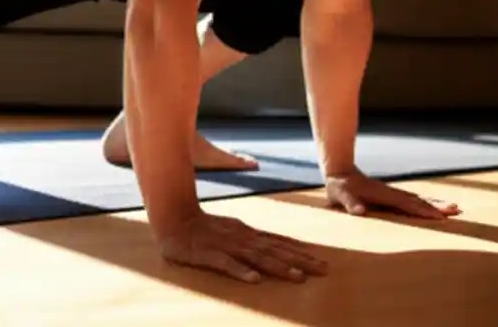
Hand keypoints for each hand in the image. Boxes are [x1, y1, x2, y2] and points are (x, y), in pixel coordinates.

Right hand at [158, 211, 329, 283]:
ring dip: (278, 267)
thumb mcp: (233, 230)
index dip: (302, 253)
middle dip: (301, 261)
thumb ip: (253, 239)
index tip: (323, 262)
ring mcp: (226, 245)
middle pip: (276, 251)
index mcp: (248, 233)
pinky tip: (254, 280)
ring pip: (257, 257)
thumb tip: (276, 248)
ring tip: (298, 278)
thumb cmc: (204, 226)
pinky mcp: (207, 254)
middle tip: (324, 271)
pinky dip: (241, 271)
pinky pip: (226, 264)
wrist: (173, 216)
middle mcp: (242, 238)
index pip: (280, 243)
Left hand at [325, 168, 460, 218]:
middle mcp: (392, 193)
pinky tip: (434, 207)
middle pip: (419, 200)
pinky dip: (426, 203)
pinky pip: (413, 200)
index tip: (439, 217)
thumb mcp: (341, 195)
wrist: (339, 171)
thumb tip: (359, 212)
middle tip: (458, 211)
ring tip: (455, 209)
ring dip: (436, 204)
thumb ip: (350, 203)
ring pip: (419, 199)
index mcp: (383, 195)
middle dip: (438, 206)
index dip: (423, 211)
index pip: (407, 204)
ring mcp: (393, 193)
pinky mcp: (391, 195)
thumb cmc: (339, 186)